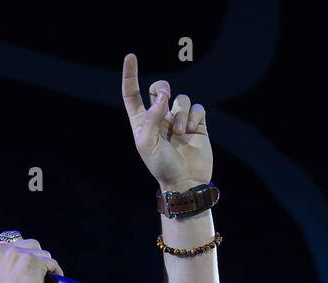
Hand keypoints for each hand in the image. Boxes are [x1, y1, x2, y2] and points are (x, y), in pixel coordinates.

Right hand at [0, 237, 63, 282]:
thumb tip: (13, 264)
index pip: (14, 245)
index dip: (23, 255)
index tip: (26, 264)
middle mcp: (6, 250)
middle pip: (29, 245)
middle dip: (35, 257)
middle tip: (36, 270)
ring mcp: (21, 255)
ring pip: (42, 253)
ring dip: (44, 264)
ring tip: (45, 275)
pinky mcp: (35, 263)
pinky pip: (52, 263)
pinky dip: (56, 271)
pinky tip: (55, 278)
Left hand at [120, 52, 212, 191]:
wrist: (185, 181)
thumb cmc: (162, 166)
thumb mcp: (147, 143)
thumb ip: (152, 117)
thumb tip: (163, 97)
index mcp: (142, 122)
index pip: (132, 94)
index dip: (130, 76)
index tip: (131, 57)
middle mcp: (159, 118)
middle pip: (160, 89)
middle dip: (162, 88)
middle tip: (165, 98)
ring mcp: (178, 120)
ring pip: (181, 99)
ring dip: (180, 114)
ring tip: (180, 134)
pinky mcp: (196, 124)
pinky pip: (197, 107)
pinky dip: (194, 118)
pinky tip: (191, 133)